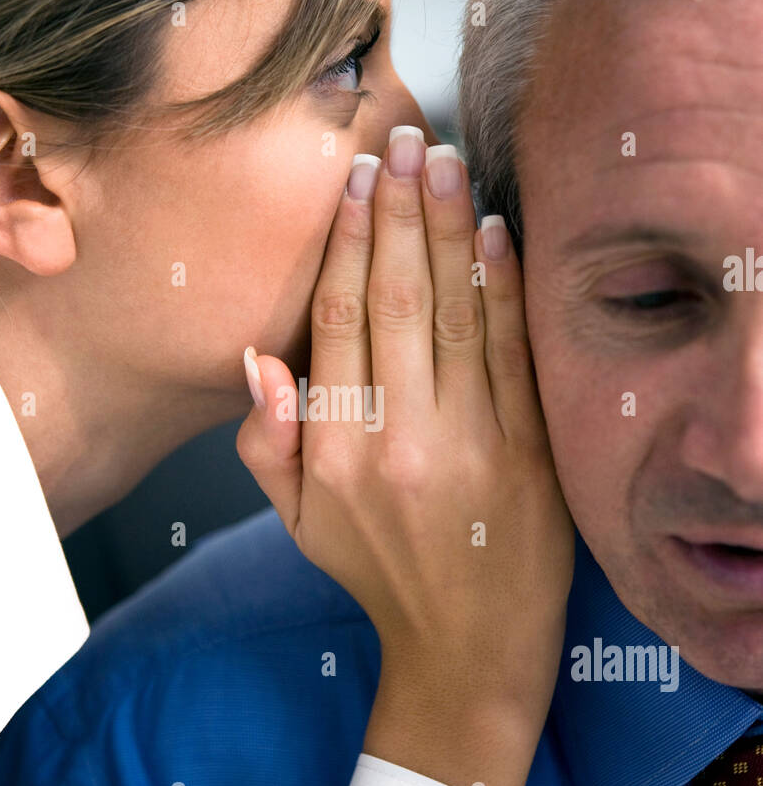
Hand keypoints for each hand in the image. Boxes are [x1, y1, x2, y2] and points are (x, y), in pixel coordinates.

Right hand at [237, 129, 573, 785]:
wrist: (467, 646)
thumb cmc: (377, 571)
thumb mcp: (297, 521)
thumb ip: (265, 443)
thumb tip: (256, 358)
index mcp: (336, 451)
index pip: (338, 322)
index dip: (345, 243)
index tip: (354, 182)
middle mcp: (401, 439)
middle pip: (397, 300)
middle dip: (398, 211)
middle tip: (401, 139)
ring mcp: (471, 444)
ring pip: (457, 314)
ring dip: (450, 228)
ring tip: (445, 159)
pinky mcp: (529, 453)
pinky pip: (515, 355)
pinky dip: (506, 289)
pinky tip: (499, 231)